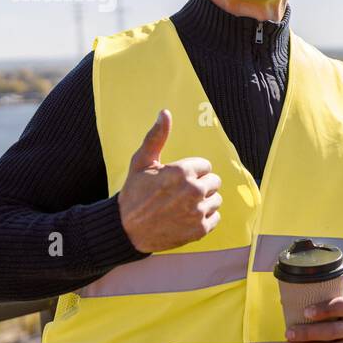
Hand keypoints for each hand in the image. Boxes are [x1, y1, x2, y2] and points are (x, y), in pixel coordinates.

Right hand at [117, 109, 221, 252]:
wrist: (126, 230)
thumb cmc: (133, 194)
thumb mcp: (141, 162)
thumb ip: (156, 137)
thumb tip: (165, 112)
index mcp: (181, 171)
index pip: (205, 166)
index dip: (191, 172)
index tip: (177, 179)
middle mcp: (193, 190)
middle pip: (214, 181)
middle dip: (200, 185)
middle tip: (180, 193)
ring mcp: (197, 211)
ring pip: (216, 200)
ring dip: (203, 202)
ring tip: (183, 206)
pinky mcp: (200, 229)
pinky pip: (215, 218)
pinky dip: (204, 219)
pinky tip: (187, 218)